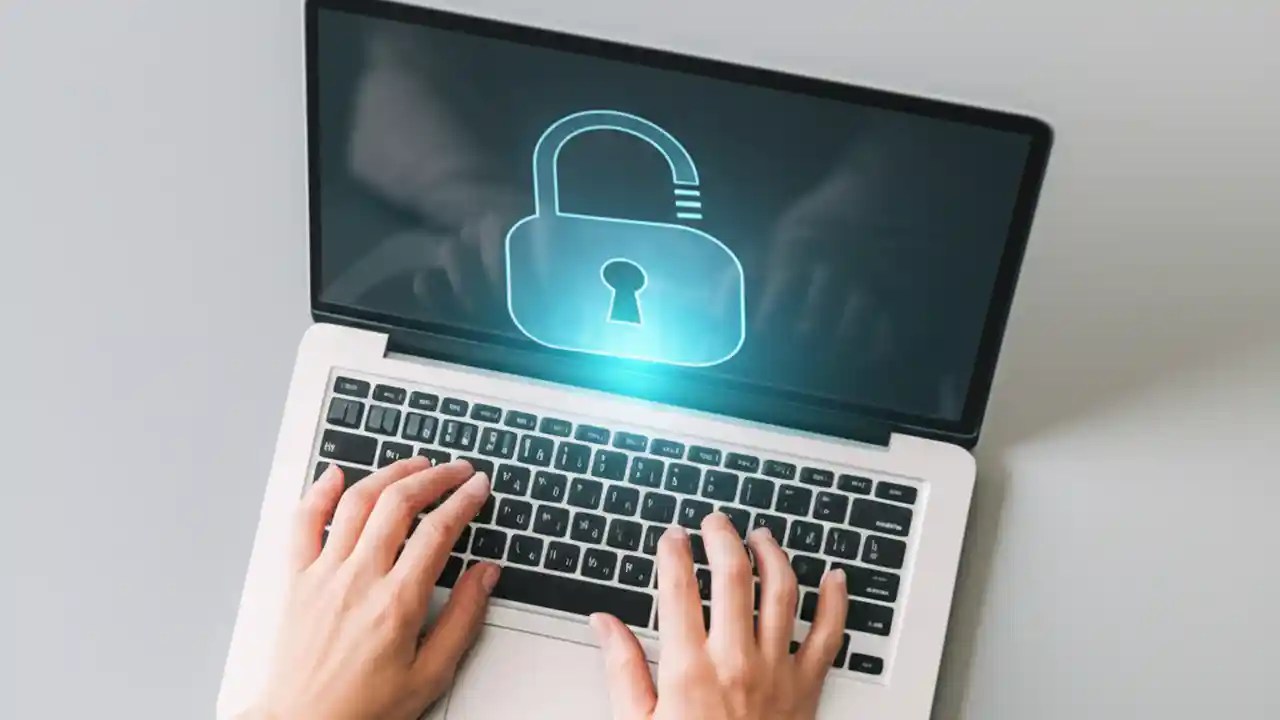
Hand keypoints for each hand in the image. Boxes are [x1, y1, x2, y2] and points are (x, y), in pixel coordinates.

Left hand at [246, 457, 499, 719]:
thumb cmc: (364, 709)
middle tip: (456, 470)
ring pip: (357, 502)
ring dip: (390, 474)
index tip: (477, 487)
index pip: (438, 532)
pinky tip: (337, 474)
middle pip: (399, 504)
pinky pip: (304, 523)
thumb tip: (486, 574)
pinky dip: (320, 492)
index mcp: (396, 603)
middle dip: (435, 477)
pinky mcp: (297, 579)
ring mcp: (324, 575)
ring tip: (415, 464)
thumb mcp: (431, 674)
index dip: (463, 501)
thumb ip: (463, 618)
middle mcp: (358, 580)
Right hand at [591, 514, 848, 719]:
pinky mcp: (807, 687)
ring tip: (761, 537)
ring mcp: (777, 670)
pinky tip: (835, 577)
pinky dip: (837, 601)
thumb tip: (604, 623)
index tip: (671, 537)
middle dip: (721, 536)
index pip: (679, 587)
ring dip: (772, 553)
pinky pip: (830, 634)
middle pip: (733, 575)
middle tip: (714, 522)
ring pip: (782, 591)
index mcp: (689, 669)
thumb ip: (623, 668)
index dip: (673, 552)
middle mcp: (736, 661)